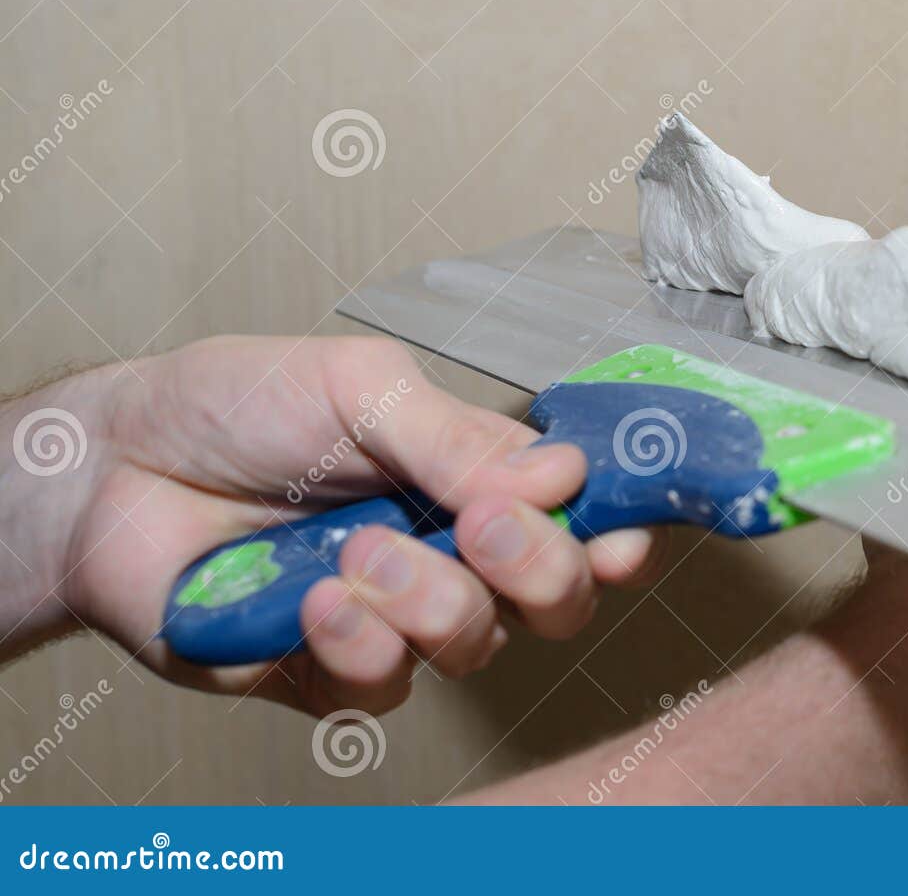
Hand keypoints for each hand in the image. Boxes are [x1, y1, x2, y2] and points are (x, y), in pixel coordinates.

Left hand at [0, 335, 666, 715]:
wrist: (116, 466)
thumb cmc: (237, 404)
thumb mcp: (360, 389)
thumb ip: (459, 439)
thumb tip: (563, 475)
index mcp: (474, 474)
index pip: (579, 516)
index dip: (616, 534)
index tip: (619, 537)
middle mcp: (450, 551)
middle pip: (555, 599)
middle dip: (538, 572)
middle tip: (480, 531)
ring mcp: (394, 616)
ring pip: (475, 646)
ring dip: (429, 601)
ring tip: (359, 550)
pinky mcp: (329, 671)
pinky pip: (385, 689)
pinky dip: (358, 645)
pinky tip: (314, 600)